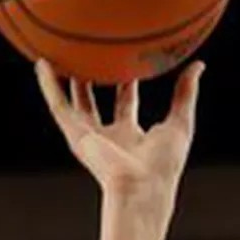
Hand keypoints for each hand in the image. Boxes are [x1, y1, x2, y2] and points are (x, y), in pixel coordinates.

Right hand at [35, 58, 202, 204]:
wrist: (142, 186)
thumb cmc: (164, 164)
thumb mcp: (180, 122)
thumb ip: (185, 94)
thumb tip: (197, 65)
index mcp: (132, 136)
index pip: (127, 103)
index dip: (127, 82)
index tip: (126, 58)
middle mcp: (109, 136)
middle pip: (96, 102)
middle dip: (92, 79)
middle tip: (90, 53)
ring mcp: (90, 137)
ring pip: (73, 102)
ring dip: (65, 80)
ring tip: (57, 53)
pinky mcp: (76, 136)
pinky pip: (58, 106)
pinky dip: (49, 85)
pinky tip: (42, 64)